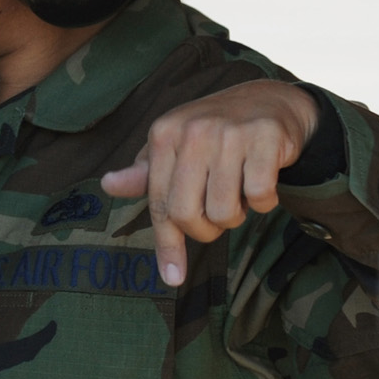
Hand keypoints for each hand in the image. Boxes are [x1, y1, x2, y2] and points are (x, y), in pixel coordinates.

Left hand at [101, 81, 319, 287]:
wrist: (269, 101)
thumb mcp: (174, 147)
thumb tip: (108, 185)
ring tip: (239, 192)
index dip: (167, 244)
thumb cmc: (214, 133)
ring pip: (225, 212)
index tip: (173, 277)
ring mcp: (229, 133)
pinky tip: (262, 184)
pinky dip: (264, 203)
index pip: (159, 203)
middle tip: (216, 218)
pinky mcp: (264, 138)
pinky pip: (260, 197)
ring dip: (237, 216)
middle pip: (188, 214)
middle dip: (205, 230)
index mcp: (164, 134)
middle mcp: (193, 131)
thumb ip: (145, 172)